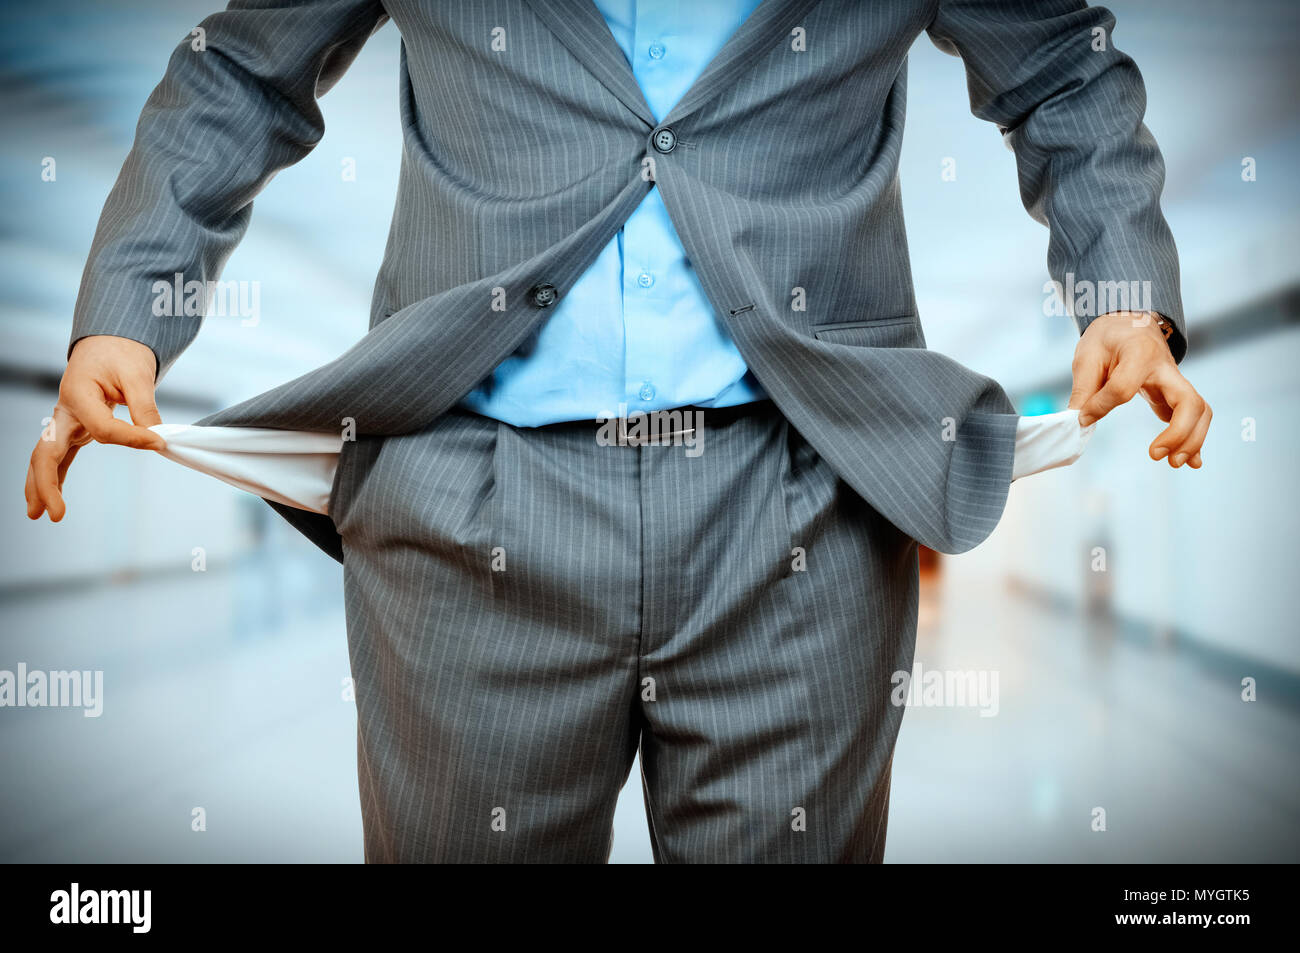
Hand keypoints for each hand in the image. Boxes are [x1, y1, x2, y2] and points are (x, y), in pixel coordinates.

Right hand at [25, 335, 166, 521]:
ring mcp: (66, 422)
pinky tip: (52, 501)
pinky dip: (54, 477)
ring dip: (41, 486)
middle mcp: (64, 410)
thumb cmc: (121, 354)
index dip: (131, 438)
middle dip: (47, 483)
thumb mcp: (137, 374)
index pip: (102, 428)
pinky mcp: (73, 429)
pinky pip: (59, 456)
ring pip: (46, 457)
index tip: (159, 441)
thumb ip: (144, 405)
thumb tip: (156, 436)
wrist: (108, 343)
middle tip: (56, 514)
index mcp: (78, 393)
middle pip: (47, 451)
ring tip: (39, 515)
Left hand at [1068, 311, 1210, 468]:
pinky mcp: (1176, 394)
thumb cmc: (1108, 338)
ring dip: (1191, 440)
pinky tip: (1192, 462)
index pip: (1124, 387)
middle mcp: (1166, 369)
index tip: (1085, 417)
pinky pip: (1194, 416)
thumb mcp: (1088, 355)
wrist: (1130, 323)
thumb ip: (1084, 387)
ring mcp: (1175, 382)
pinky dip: (1195, 440)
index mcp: (1139, 354)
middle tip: (1154, 455)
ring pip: (1199, 411)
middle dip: (1178, 433)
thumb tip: (1079, 420)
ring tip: (1172, 462)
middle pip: (1189, 402)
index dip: (1102, 406)